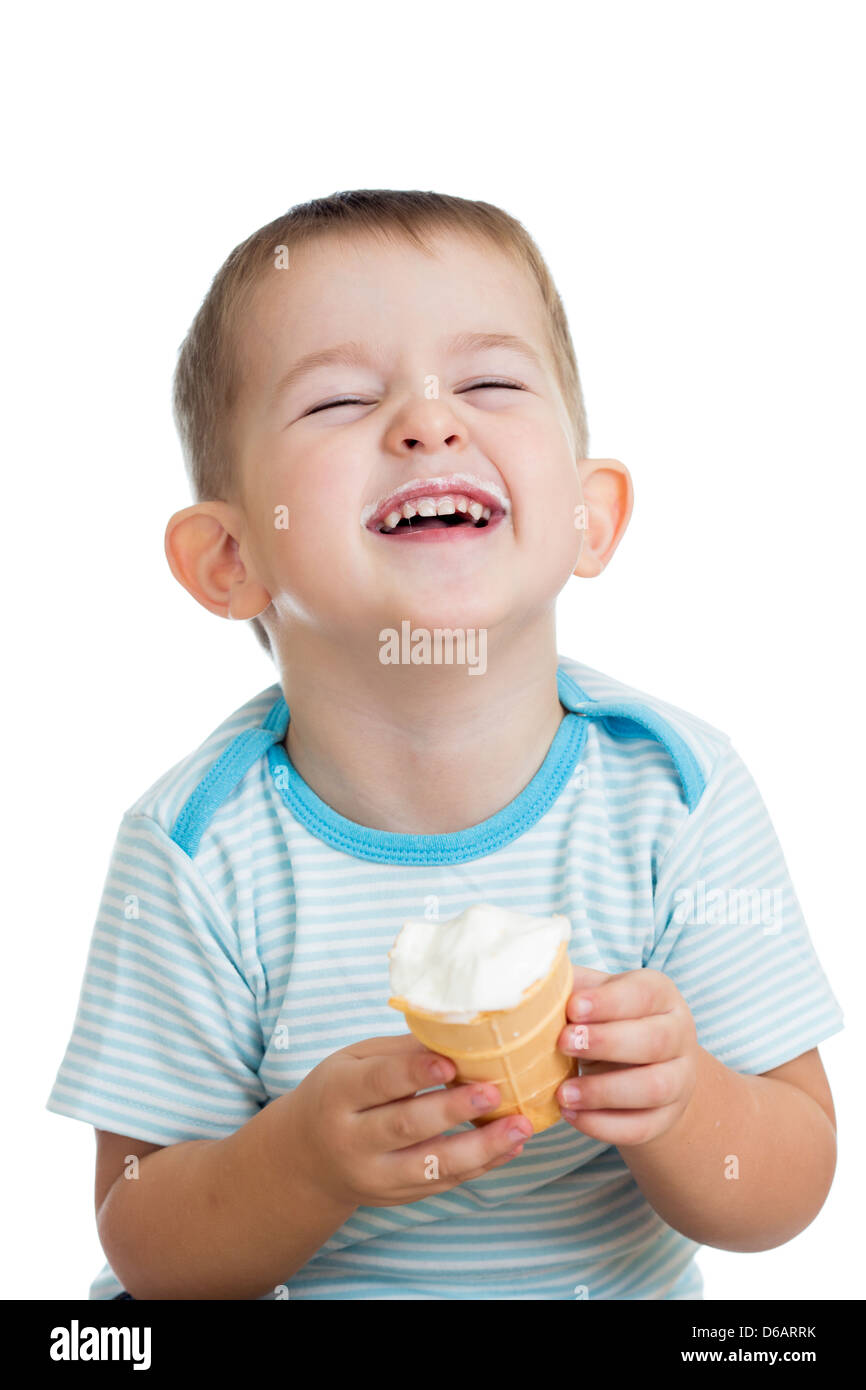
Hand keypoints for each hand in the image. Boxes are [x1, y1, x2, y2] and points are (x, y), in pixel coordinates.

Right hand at [289, 1034, 533, 1207]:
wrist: (305, 1158)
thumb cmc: (337, 1094)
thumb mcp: (353, 1061)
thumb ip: (400, 1052)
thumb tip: (457, 1032)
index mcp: (337, 1094)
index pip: (379, 1083)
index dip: (415, 1073)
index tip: (452, 1063)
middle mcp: (352, 1140)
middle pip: (407, 1126)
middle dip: (454, 1110)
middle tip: (495, 1092)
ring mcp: (374, 1175)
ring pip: (430, 1166)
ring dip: (481, 1148)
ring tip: (520, 1128)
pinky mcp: (396, 1196)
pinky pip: (442, 1183)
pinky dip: (480, 1166)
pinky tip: (510, 1147)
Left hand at [555, 966, 698, 1146]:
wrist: (645, 1064)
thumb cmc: (608, 1019)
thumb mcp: (595, 994)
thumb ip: (570, 985)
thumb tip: (532, 982)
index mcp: (661, 995)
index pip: (643, 994)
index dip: (608, 1002)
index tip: (572, 1008)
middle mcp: (679, 1035)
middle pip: (655, 1041)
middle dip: (607, 1043)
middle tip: (563, 1045)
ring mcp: (679, 1080)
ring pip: (654, 1089)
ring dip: (604, 1092)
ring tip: (562, 1092)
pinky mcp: (668, 1117)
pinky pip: (642, 1128)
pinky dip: (604, 1126)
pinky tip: (571, 1115)